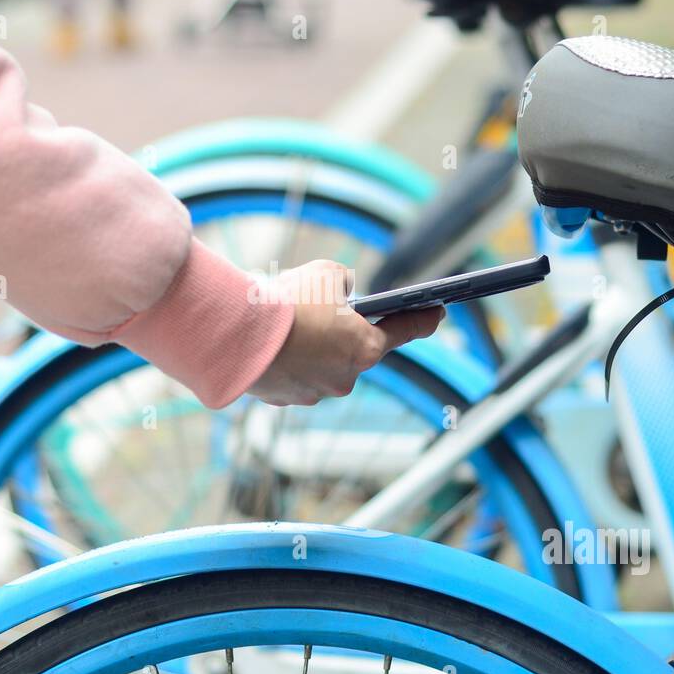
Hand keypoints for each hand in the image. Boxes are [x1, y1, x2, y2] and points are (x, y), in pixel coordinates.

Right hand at [247, 260, 445, 405]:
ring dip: (314, 347)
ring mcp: (314, 393)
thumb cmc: (288, 302)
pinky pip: (293, 375)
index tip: (436, 312)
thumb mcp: (326, 274)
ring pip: (321, 365)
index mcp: (365, 348)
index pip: (405, 330)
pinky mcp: (285, 399)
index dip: (423, 319)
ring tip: (294, 323)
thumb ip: (342, 285)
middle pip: (355, 350)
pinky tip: (274, 342)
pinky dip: (288, 360)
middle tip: (329, 309)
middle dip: (345, 330)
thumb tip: (340, 295)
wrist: (237, 335)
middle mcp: (345, 377)